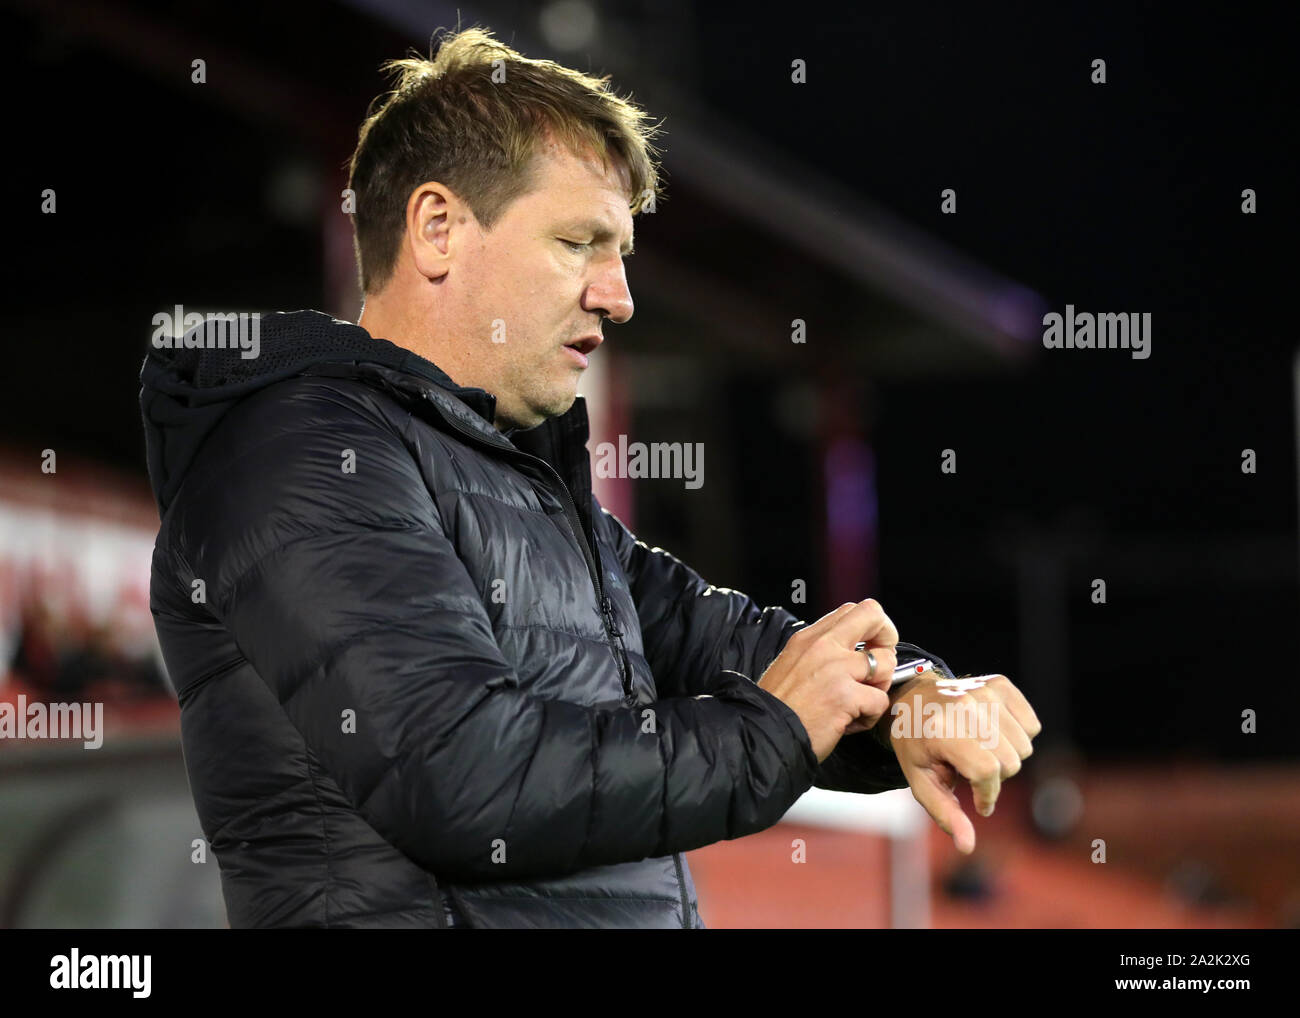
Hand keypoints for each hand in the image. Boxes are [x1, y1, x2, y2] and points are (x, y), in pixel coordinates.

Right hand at [758, 600, 898, 762]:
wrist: (762, 735)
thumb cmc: (778, 707)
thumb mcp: (792, 664)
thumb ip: (820, 652)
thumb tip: (853, 653)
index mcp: (809, 637)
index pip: (852, 611)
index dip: (870, 628)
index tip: (869, 650)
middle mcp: (823, 645)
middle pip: (873, 615)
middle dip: (888, 638)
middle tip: (879, 665)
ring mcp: (835, 668)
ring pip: (886, 662)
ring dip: (879, 687)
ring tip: (859, 705)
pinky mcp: (845, 696)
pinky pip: (880, 701)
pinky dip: (870, 717)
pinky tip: (849, 724)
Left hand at [875, 672, 1040, 853]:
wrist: (912, 700)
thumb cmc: (916, 746)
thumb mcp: (921, 782)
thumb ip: (945, 814)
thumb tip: (967, 847)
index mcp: (941, 730)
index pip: (986, 771)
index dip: (986, 794)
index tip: (979, 802)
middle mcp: (964, 705)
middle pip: (1010, 762)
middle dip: (995, 777)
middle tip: (971, 770)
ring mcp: (983, 691)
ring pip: (1024, 746)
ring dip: (1007, 757)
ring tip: (980, 751)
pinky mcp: (1000, 684)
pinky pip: (1032, 726)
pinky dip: (1019, 736)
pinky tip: (993, 734)